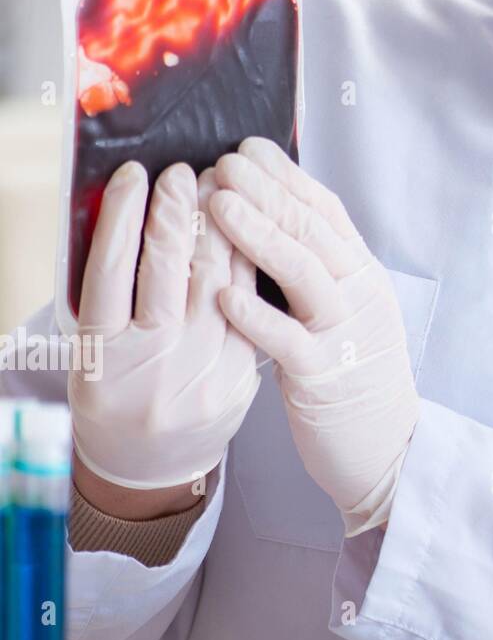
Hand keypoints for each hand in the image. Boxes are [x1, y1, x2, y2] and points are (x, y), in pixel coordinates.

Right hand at [70, 161, 260, 494]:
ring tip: (221, 187)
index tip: (134, 175)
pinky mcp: (238, 377)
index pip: (107, 272)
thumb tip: (133, 215)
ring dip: (222, 228)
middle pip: (166, 272)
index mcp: (100, 357)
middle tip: (186, 170)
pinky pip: (249, 308)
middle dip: (178, 212)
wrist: (149, 469)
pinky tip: (251, 231)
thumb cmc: (116, 394)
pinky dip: (248, 265)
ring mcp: (199, 373)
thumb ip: (111, 295)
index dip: (122, 218)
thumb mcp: (93, 352)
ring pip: (216, 283)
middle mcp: (150, 365)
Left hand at [210, 138, 419, 536]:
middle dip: (266, 191)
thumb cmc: (354, 376)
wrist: (389, 448)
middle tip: (224, 162)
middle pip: (313, 230)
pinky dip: (255, 314)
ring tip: (218, 204)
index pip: (325, 211)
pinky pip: (288, 339)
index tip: (249, 148)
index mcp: (362, 274)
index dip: (287, 176)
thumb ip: (318, 270)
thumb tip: (272, 220)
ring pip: (304, 271)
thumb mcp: (346, 311)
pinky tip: (222, 292)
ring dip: (259, 234)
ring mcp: (346, 332)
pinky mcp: (327, 375)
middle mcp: (360, 293)